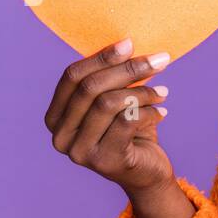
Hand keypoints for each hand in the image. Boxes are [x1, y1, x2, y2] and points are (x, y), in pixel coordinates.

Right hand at [45, 38, 174, 198]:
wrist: (147, 175)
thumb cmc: (130, 133)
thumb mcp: (114, 103)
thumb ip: (109, 79)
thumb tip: (125, 44)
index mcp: (55, 117)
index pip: (72, 77)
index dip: (101, 57)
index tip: (130, 43)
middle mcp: (60, 137)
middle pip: (90, 88)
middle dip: (128, 69)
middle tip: (160, 60)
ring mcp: (80, 152)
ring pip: (109, 104)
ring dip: (142, 92)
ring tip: (162, 93)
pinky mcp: (105, 162)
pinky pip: (127, 122)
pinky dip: (149, 112)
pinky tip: (162, 112)